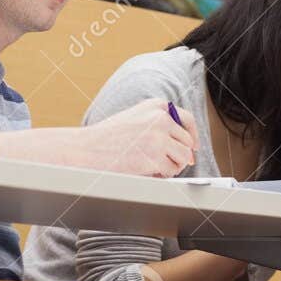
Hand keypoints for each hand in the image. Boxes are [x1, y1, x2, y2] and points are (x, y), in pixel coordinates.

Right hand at [80, 99, 197, 178]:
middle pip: (187, 142)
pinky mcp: (155, 156)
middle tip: (166, 163)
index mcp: (156, 106)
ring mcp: (159, 137)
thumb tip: (186, 147)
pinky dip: (162, 175)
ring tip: (153, 166)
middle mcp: (161, 118)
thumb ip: (159, 125)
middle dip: (180, 155)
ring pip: (183, 158)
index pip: (187, 119)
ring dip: (172, 166)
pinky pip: (171, 171)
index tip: (193, 146)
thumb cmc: (108, 136)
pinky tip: (146, 170)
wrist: (87, 148)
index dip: (192, 135)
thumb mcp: (136, 118)